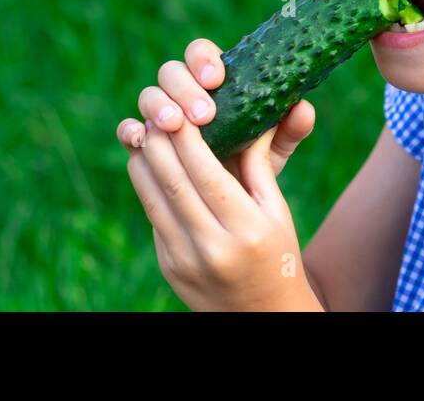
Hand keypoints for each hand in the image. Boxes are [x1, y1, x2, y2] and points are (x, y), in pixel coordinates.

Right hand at [116, 37, 314, 182]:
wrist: (230, 214)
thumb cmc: (254, 172)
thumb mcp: (274, 154)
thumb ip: (287, 131)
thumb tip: (303, 109)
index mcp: (217, 86)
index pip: (202, 55)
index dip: (204, 60)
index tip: (218, 78)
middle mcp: (185, 96)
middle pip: (172, 72)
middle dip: (185, 88)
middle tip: (204, 114)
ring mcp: (161, 118)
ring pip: (149, 97)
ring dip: (159, 107)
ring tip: (176, 125)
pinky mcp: (144, 145)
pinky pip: (129, 131)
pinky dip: (130, 131)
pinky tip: (140, 140)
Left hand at [122, 114, 323, 310]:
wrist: (261, 315)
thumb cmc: (277, 255)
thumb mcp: (277, 212)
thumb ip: (258, 167)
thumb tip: (250, 117)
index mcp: (246, 229)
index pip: (207, 173)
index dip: (188, 137)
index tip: (182, 109)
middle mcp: (212, 246)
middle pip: (173, 181)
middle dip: (160, 140)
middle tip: (157, 111)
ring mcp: (184, 260)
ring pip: (153, 197)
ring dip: (145, 159)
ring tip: (148, 131)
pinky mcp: (168, 266)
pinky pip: (153, 216)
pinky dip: (148, 185)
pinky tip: (151, 164)